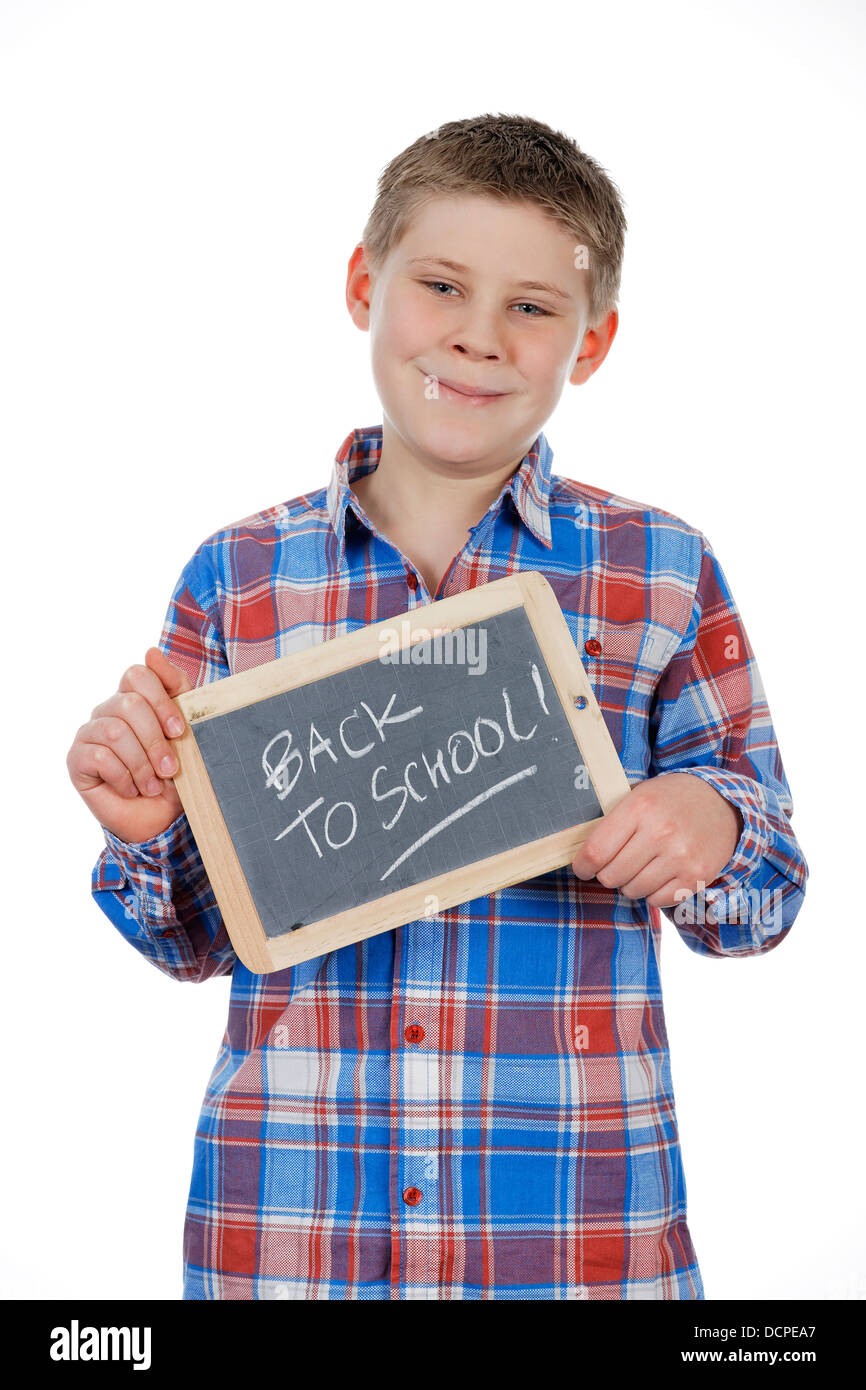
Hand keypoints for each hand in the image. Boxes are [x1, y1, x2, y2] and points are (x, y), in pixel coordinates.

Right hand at [67, 647, 192, 843]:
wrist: (158, 817)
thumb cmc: (173, 773)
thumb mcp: (185, 732)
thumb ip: (175, 690)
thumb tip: (152, 652)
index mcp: (134, 697)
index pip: (138, 675)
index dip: (161, 701)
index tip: (179, 731)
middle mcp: (108, 710)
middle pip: (129, 704)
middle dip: (156, 741)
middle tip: (171, 768)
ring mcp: (89, 732)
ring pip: (115, 732)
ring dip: (142, 764)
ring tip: (153, 785)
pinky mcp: (76, 759)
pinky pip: (98, 756)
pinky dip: (123, 777)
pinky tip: (131, 789)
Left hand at [571, 773, 742, 907]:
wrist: (723, 803)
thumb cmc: (672, 800)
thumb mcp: (640, 795)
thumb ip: (613, 821)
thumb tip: (581, 853)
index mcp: (639, 807)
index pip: (595, 851)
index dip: (582, 866)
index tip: (583, 868)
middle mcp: (660, 832)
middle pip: (612, 875)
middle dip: (607, 874)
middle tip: (615, 865)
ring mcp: (681, 856)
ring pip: (633, 890)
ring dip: (630, 884)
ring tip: (640, 868)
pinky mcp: (696, 876)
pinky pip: (657, 900)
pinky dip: (653, 892)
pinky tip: (659, 875)